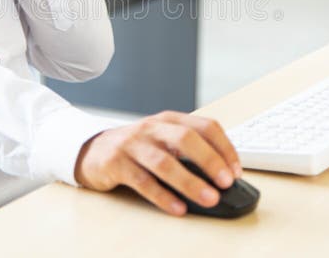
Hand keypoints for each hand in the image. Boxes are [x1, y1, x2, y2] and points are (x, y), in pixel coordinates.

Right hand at [74, 111, 242, 215]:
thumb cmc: (136, 149)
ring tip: (208, 199)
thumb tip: (221, 178)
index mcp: (169, 120)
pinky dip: (163, 196)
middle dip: (210, 161)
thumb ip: (188, 153)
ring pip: (165, 162)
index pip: (205, 126)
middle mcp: (152, 128)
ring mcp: (133, 144)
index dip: (224, 148)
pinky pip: (142, 181)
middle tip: (226, 182)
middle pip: (186, 139)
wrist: (92, 150)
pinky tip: (178, 208)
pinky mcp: (116, 163)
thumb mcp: (163, 142)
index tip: (236, 171)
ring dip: (190, 182)